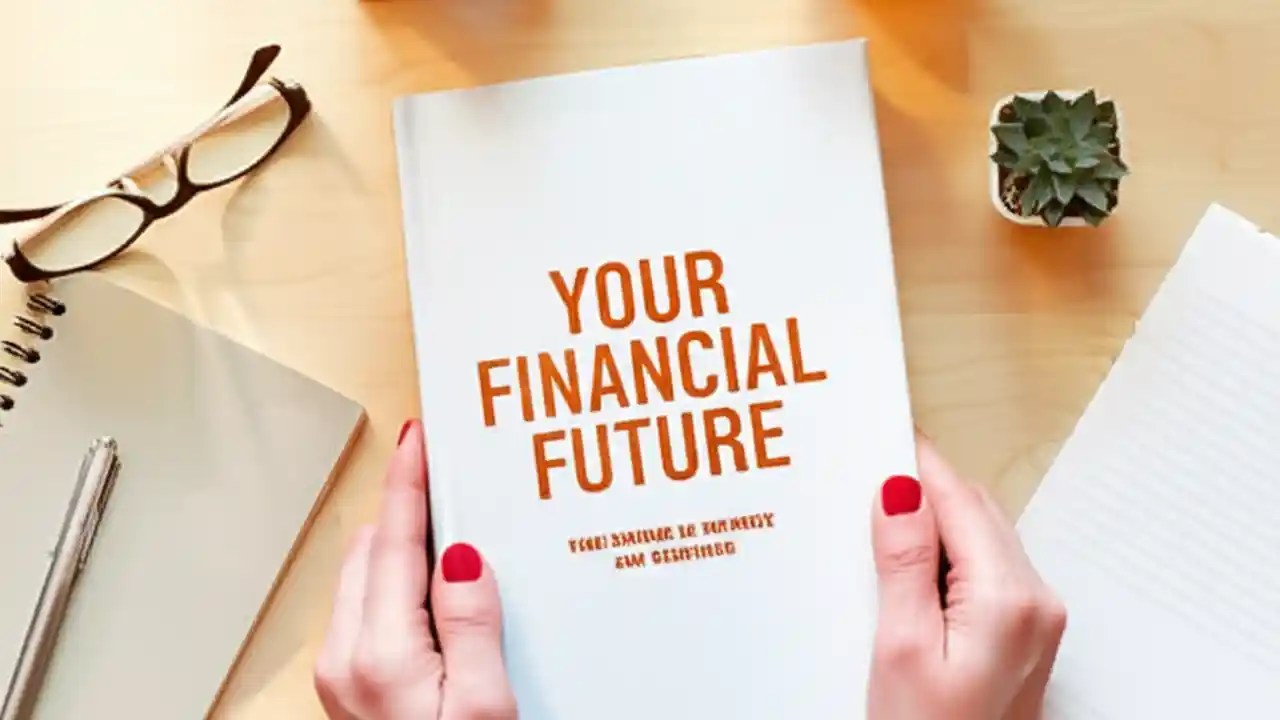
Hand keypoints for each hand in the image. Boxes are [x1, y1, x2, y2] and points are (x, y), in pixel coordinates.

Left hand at [314, 420, 516, 719]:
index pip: (394, 540)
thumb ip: (473, 623)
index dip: (410, 482)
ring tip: (452, 526)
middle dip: (410, 508)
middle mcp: (345, 655)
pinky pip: (366, 602)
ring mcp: (339, 670)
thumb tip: (462, 554)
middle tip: (453, 476)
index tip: (420, 438)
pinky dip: (396, 576)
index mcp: (380, 653)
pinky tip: (435, 581)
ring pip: (366, 572)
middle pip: (373, 548)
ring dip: (402, 542)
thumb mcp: (485, 705)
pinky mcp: (346, 680)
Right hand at [867, 432, 1066, 719]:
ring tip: (874, 531)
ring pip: (979, 536)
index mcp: (1010, 597)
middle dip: (921, 491)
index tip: (880, 435)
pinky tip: (905, 571)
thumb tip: (899, 492)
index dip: (916, 464)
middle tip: (862, 481)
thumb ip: (903, 562)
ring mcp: (1036, 618)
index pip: (959, 498)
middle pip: (974, 511)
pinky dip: (945, 557)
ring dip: (932, 524)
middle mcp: (1036, 599)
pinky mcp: (1024, 633)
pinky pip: (984, 569)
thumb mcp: (899, 647)